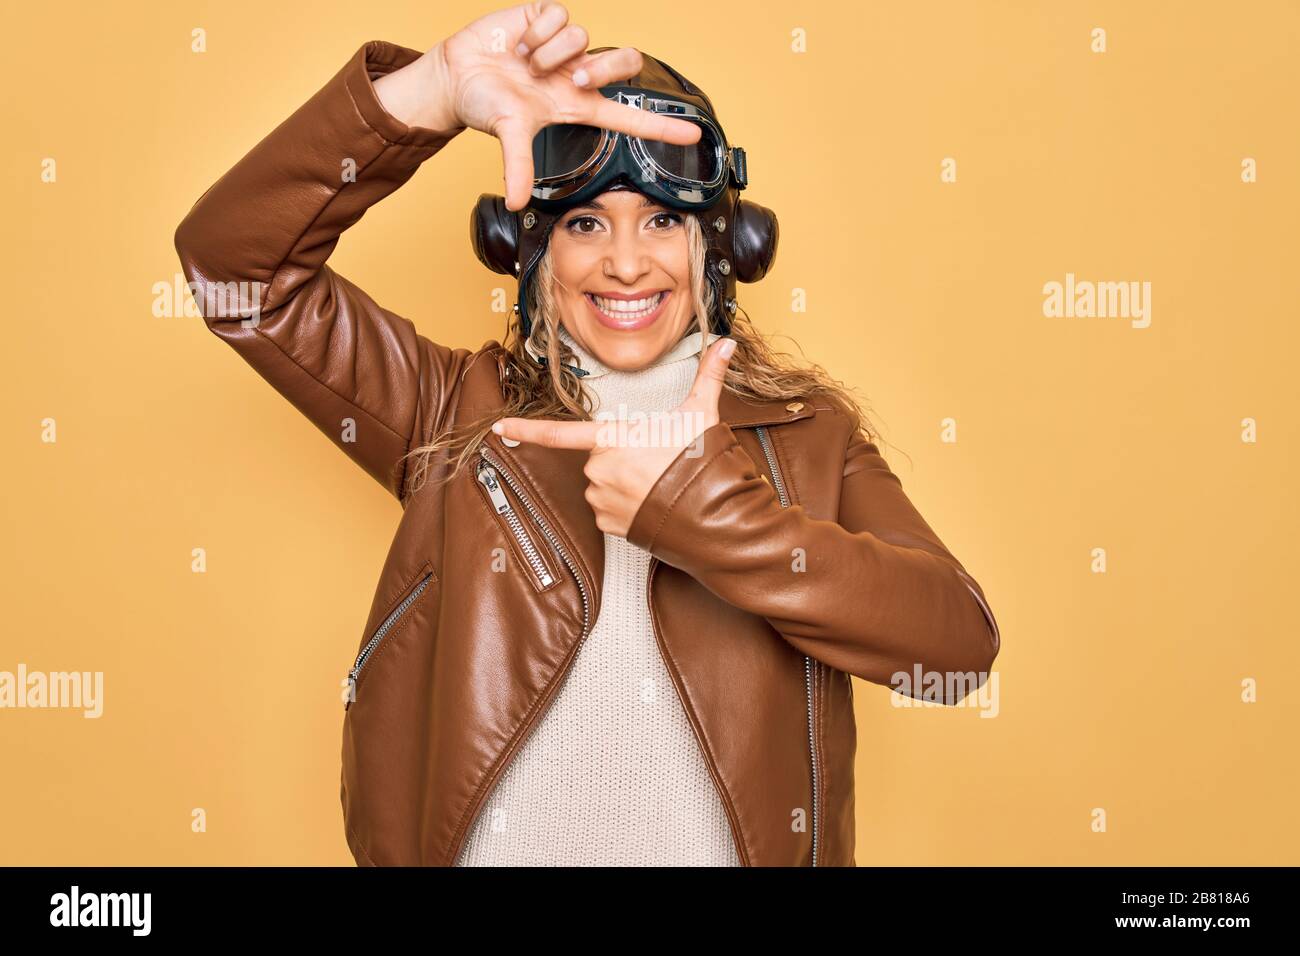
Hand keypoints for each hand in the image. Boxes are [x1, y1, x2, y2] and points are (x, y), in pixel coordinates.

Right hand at [377, 1, 701, 210]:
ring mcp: (565, 46)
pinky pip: (558, 16)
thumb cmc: (486, 105)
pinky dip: (536, 32)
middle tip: (572, 79)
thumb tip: (515, 203)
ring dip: (550, 54)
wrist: (456, 74)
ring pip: (582, 38)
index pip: (629, 118)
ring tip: (525, 65)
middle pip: (622, 63)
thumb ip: (517, 165)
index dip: (660, 126)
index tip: (693, 134)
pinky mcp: (546, 17)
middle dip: (602, 68)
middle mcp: (578, 74)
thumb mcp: (505, 133)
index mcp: (577, 106)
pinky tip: (519, 44)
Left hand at [491, 337, 738, 536]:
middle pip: (599, 458)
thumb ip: (709, 376)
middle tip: (656, 461)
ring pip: (603, 486)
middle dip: (622, 458)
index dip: (526, 428)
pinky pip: (609, 512)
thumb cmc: (702, 463)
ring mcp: (602, 501)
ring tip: (657, 484)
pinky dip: (626, 508)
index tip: (497, 427)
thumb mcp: (702, 414)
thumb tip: (728, 343)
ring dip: (624, 484)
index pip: (560, 433)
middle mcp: (599, 471)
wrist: (713, 514)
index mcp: (612, 440)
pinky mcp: (610, 527)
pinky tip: (651, 504)